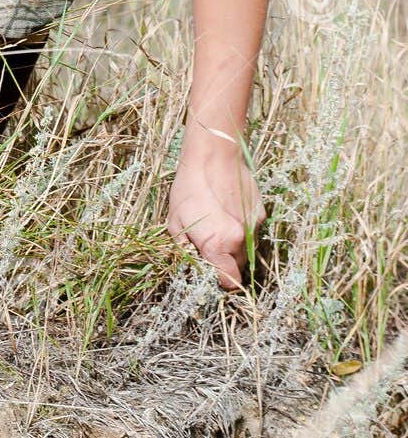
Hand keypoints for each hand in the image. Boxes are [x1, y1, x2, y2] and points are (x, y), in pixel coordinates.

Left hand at [166, 133, 265, 291]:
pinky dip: (242, 228)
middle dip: (226, 262)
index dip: (221, 281)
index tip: (213, 273)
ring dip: (235, 245)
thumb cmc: (189, 188)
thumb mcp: (175, 221)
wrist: (214, 156)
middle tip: (210, 246)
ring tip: (218, 223)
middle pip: (238, 266)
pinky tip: (229, 211)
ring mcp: (254, 227)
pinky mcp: (261, 214)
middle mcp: (240, 240)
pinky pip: (252, 231)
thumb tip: (194, 264)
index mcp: (217, 245)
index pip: (229, 281)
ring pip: (247, 249)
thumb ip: (186, 249)